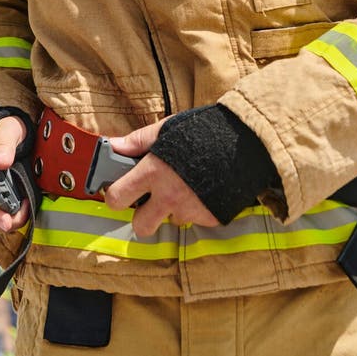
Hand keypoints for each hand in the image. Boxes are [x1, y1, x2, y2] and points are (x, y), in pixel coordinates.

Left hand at [104, 121, 218, 236]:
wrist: (245, 140)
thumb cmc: (202, 131)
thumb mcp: (166, 129)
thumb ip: (137, 141)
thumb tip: (111, 145)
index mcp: (153, 172)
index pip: (117, 199)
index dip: (116, 195)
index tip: (121, 190)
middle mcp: (168, 195)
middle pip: (141, 227)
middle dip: (143, 217)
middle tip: (151, 199)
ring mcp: (190, 210)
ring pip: (170, 221)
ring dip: (173, 209)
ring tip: (185, 185)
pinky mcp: (210, 218)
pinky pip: (195, 219)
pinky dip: (196, 208)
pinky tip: (203, 189)